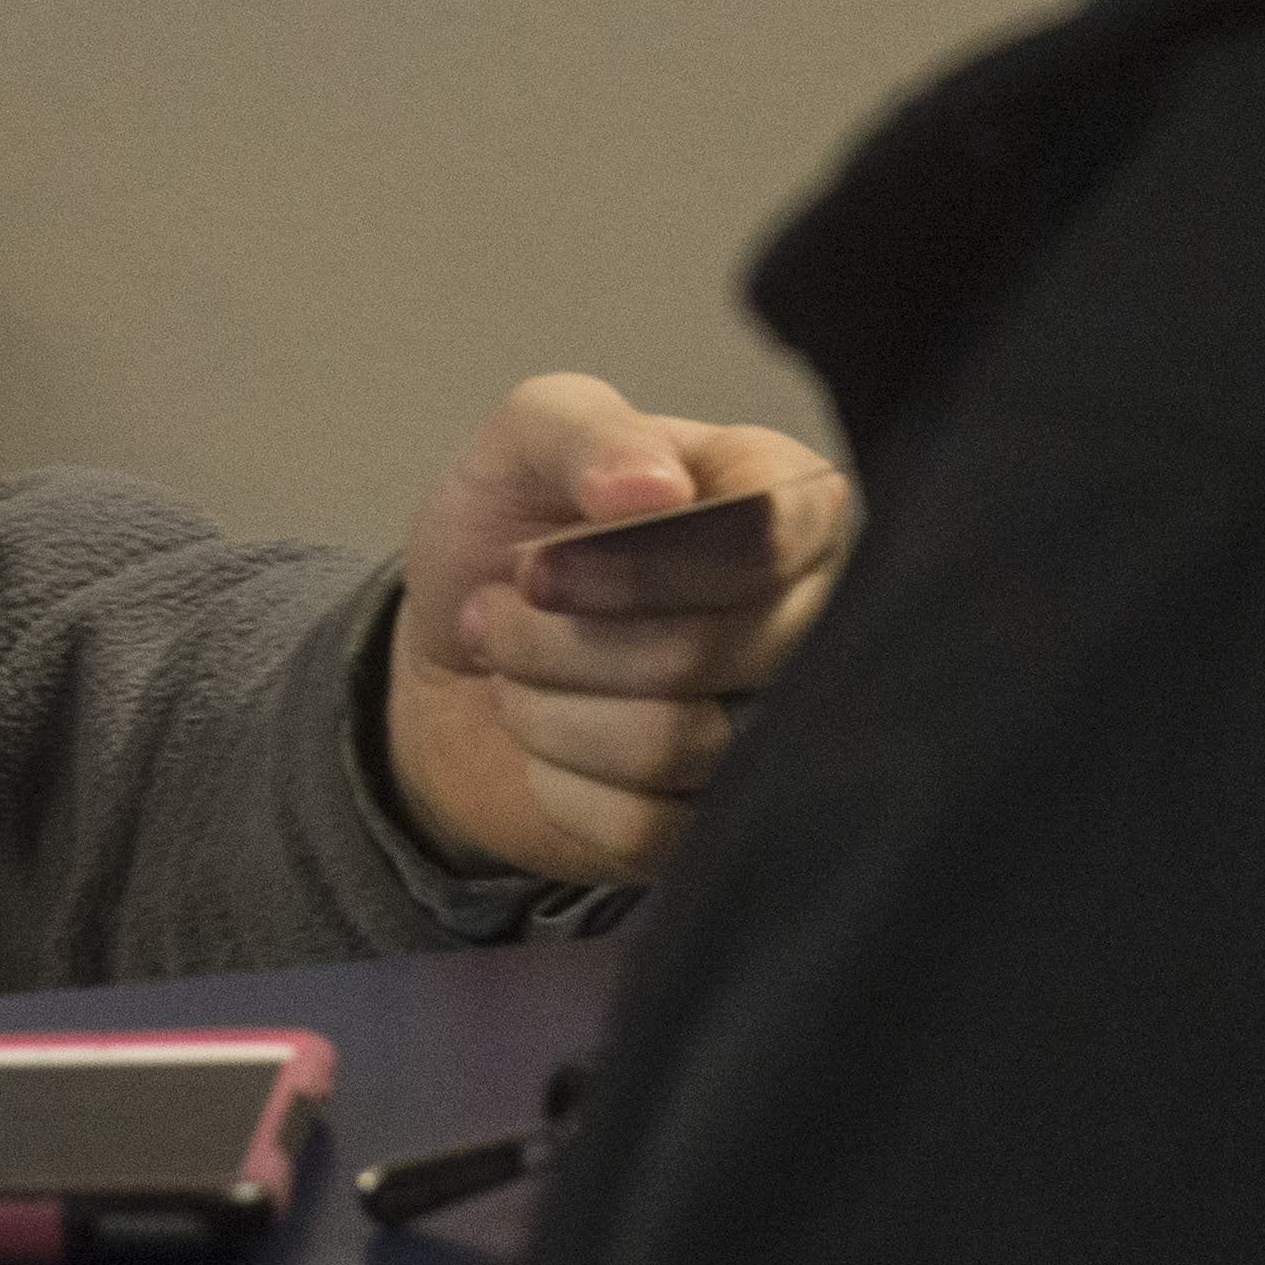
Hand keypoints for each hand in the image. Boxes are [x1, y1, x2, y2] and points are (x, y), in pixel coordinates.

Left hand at [385, 374, 850, 884]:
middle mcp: (815, 617)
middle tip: (497, 614)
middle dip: (560, 639)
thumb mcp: (528, 438)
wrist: (449, 657)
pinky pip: (651, 831)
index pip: (759, 542)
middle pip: (710, 649)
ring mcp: (779, 733)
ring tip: (512, 673)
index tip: (533, 566)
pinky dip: (559, 788)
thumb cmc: (509, 528)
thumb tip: (656, 487)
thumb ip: (590, 434)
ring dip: (546, 710)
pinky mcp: (724, 827)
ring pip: (676, 744)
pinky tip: (544, 749)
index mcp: (792, 502)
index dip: (631, 565)